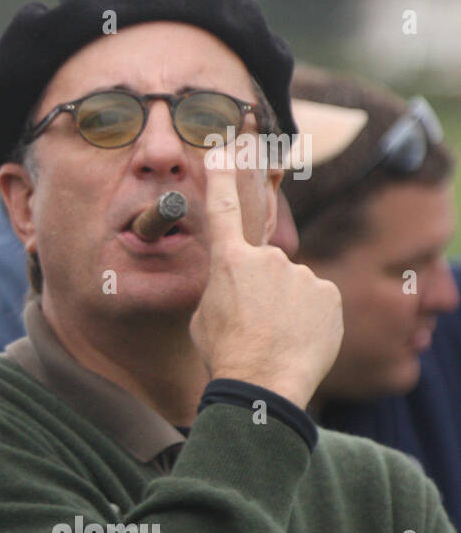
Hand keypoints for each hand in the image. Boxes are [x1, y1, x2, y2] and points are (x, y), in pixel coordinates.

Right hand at [190, 154, 342, 407]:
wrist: (263, 383)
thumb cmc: (225, 353)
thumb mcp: (204, 317)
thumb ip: (221, 290)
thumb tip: (235, 288)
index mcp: (228, 262)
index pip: (224, 209)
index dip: (223, 176)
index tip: (223, 148)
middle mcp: (267, 259)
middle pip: (265, 266)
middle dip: (262, 289)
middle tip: (254, 324)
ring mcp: (302, 274)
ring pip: (293, 285)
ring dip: (286, 306)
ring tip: (277, 338)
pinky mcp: (328, 293)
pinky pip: (317, 300)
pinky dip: (310, 317)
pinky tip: (298, 339)